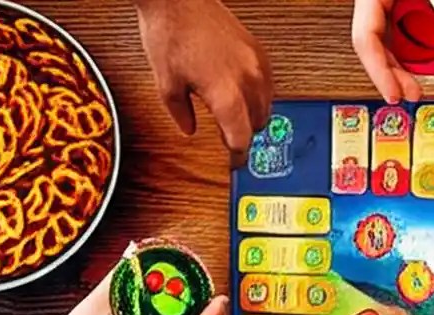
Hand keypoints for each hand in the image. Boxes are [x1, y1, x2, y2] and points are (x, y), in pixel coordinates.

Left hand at [136, 0, 272, 161]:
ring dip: (253, 115)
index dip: (237, 155)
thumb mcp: (165, 84)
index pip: (241, 138)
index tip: (234, 162)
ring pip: (267, 105)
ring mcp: (256, 64)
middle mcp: (247, 79)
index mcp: (225, 93)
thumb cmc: (170, 32)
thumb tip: (189, 129)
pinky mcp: (258, 51)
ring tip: (234, 115)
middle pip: (257, 124)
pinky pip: (268, 84)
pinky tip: (242, 93)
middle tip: (228, 137)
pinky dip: (258, 94)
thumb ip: (181, 114)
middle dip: (243, 133)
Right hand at [352, 0, 433, 102]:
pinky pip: (399, 37)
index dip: (379, 72)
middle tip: (414, 94)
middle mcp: (372, 4)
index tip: (394, 94)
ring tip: (419, 85)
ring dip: (404, 67)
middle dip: (395, 76)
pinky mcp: (396, 10)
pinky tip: (424, 66)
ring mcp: (383, 8)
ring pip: (386, 46)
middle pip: (375, 49)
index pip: (365, 39)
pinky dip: (412, 54)